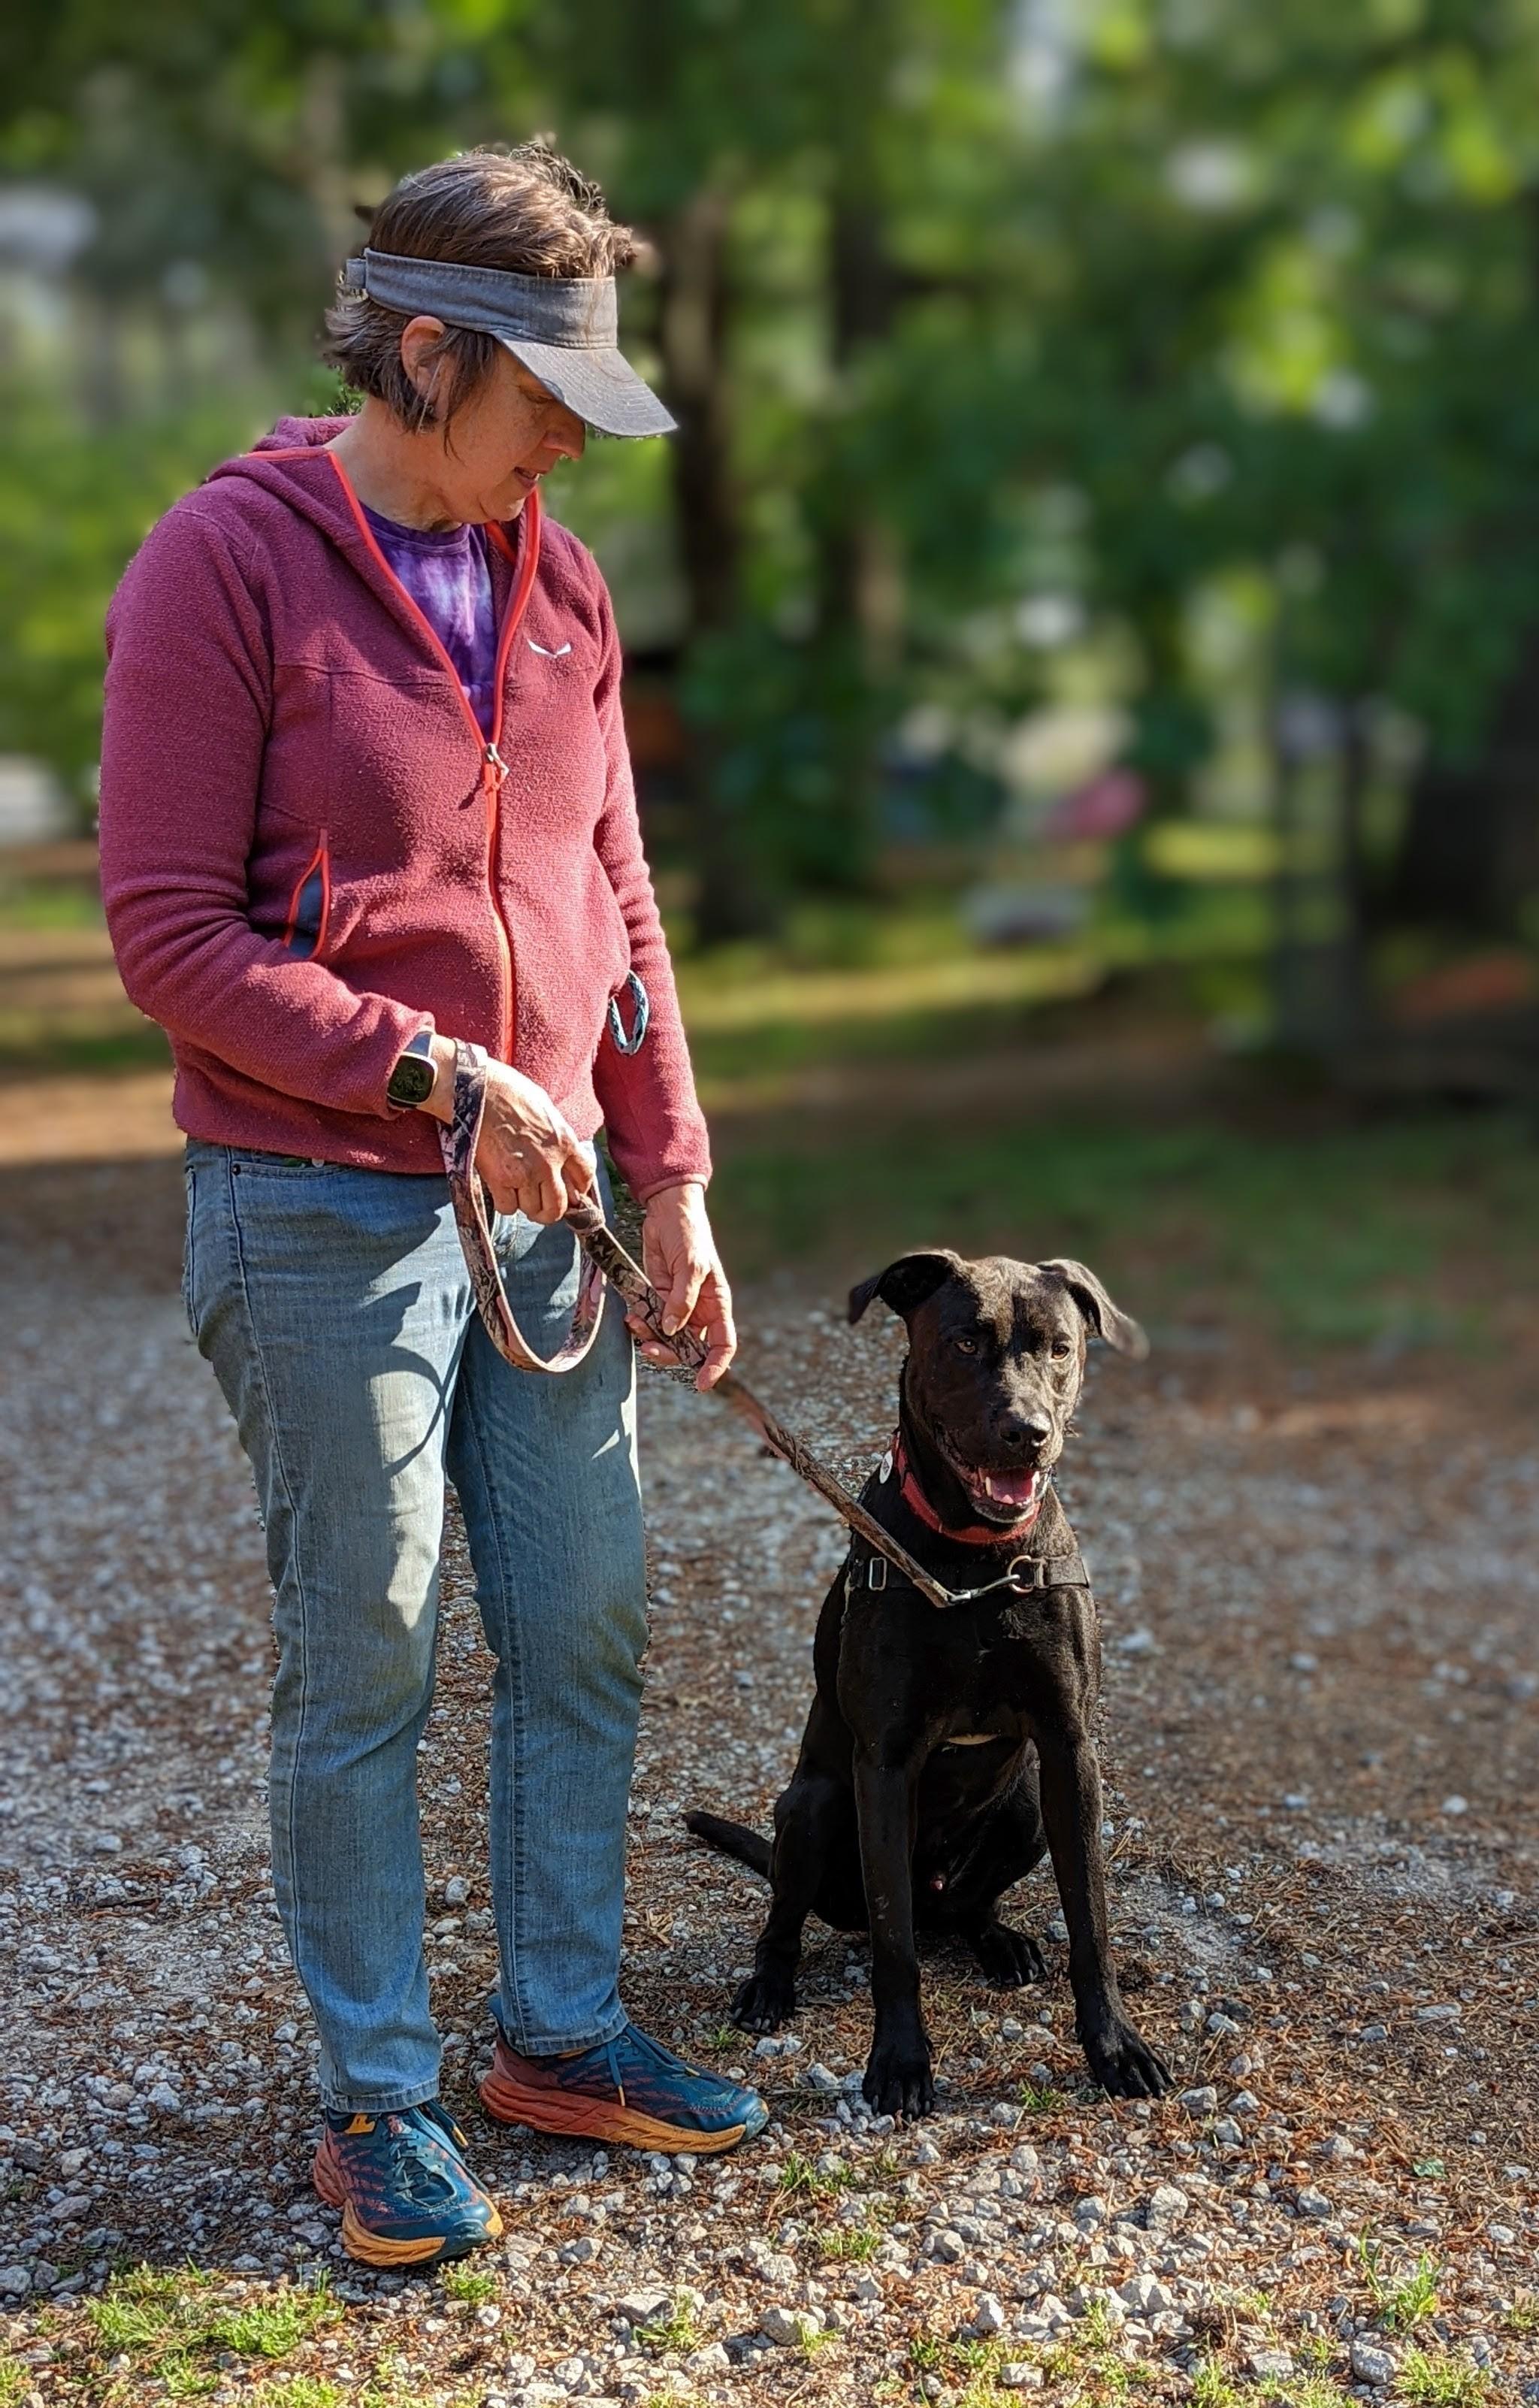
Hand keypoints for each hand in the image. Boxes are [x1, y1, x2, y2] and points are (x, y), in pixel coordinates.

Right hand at [422, 1035, 593, 1221]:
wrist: (478, 1091)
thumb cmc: (509, 1092)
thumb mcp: (545, 1109)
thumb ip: (556, 1136)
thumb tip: (560, 1155)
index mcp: (565, 1141)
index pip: (585, 1177)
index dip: (579, 1190)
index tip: (571, 1192)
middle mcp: (549, 1162)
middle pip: (559, 1206)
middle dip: (550, 1210)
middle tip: (541, 1206)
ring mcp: (525, 1173)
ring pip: (532, 1209)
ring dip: (525, 1205)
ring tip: (517, 1191)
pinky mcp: (500, 1179)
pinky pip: (508, 1207)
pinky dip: (505, 1203)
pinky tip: (501, 1189)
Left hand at [626, 1182, 735, 1390]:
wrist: (666, 1212)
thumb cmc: (689, 1235)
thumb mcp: (691, 1265)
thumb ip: (682, 1299)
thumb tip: (672, 1330)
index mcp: (717, 1305)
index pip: (723, 1344)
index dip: (715, 1366)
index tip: (702, 1383)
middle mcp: (698, 1310)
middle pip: (689, 1348)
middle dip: (670, 1354)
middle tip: (650, 1349)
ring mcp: (676, 1305)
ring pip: (665, 1337)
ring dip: (650, 1338)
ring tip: (635, 1324)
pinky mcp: (656, 1297)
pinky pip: (649, 1320)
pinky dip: (640, 1323)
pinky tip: (631, 1316)